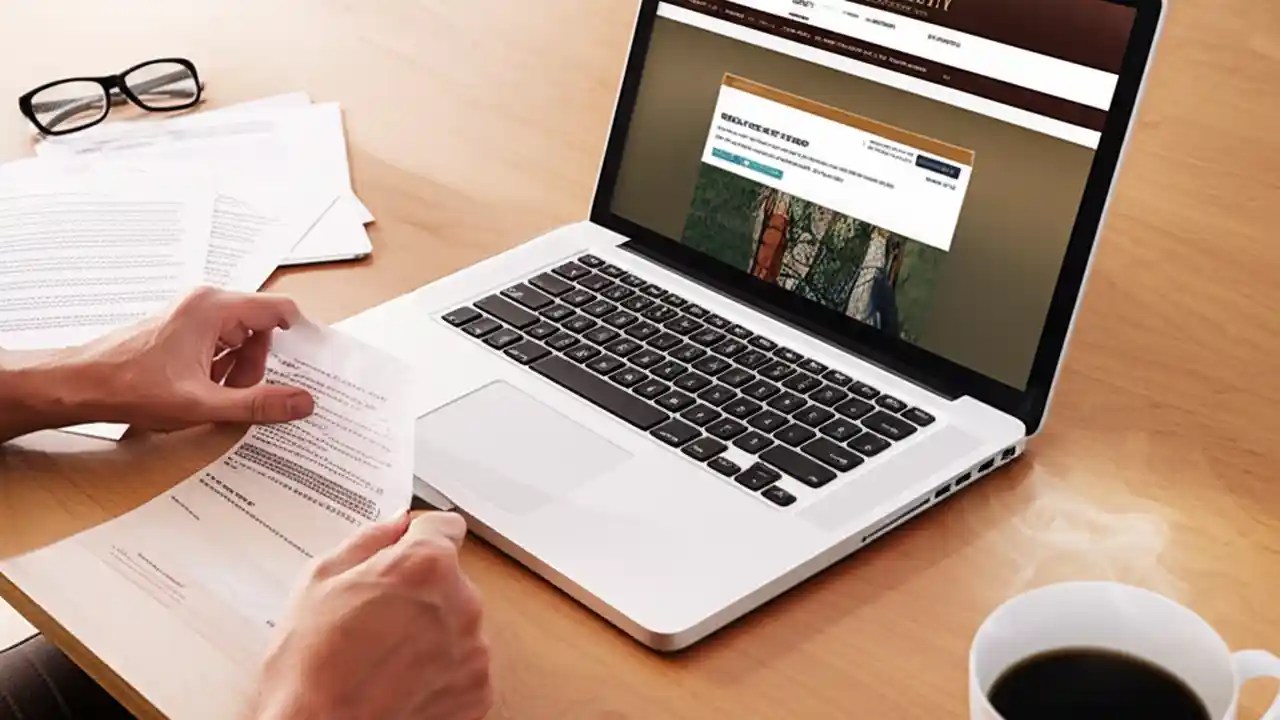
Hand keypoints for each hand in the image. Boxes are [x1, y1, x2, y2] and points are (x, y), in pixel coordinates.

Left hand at [81, 286, 314, 429]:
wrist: (79, 385)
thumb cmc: (130, 387)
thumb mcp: (202, 404)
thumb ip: (258, 403)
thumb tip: (303, 402)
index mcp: (215, 309)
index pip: (279, 310)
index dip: (301, 336)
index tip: (311, 364)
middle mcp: (206, 303)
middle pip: (259, 329)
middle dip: (258, 365)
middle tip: (242, 394)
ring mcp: (192, 314)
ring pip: (239, 339)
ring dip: (237, 371)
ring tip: (214, 396)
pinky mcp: (182, 329)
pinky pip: (219, 344)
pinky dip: (220, 369)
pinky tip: (202, 392)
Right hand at [247, 513, 492, 719]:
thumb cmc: (310, 666)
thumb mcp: (319, 580)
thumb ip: (368, 541)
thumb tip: (397, 525)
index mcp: (426, 565)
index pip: (447, 525)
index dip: (420, 538)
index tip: (405, 552)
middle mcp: (462, 603)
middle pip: (451, 578)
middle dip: (422, 590)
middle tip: (378, 617)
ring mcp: (474, 650)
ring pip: (459, 622)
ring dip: (433, 631)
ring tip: (386, 656)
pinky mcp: (478, 690)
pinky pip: (464, 664)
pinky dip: (441, 670)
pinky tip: (402, 681)